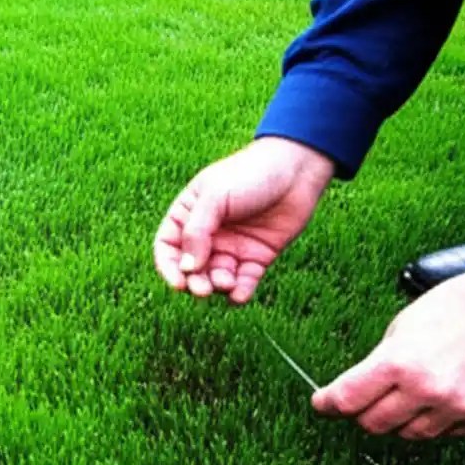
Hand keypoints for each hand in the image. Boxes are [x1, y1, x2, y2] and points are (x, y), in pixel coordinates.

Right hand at [154, 137, 334, 302]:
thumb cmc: (250, 174)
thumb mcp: (214, 196)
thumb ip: (196, 232)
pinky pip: (244, 282)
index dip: (168, 268)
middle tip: (203, 289)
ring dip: (218, 286)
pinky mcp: (257, 258)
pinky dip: (240, 293)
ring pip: (216, 279)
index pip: (167, 248)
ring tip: (227, 282)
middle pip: (191, 269)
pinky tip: (240, 294)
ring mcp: (232, 248)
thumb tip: (187, 268)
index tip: (178, 283)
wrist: (296, 169)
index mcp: (188, 216)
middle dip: (195, 282)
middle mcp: (208, 235)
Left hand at [312, 275, 464, 439]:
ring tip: (406, 395)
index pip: (347, 400)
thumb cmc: (454, 308)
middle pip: (372, 424)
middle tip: (363, 400)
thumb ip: (378, 363)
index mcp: (398, 363)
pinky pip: (443, 433)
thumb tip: (356, 390)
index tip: (321, 405)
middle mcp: (425, 391)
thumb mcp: (401, 328)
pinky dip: (433, 421)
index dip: (327, 405)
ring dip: (398, 420)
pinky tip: (437, 399)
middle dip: (361, 413)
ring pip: (407, 434)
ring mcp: (456, 407)